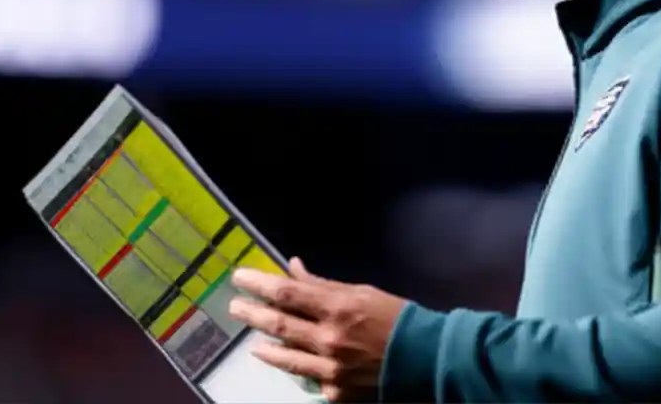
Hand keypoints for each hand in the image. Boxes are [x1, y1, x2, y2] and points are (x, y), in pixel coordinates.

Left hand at [228, 257, 406, 402]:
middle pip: (278, 325)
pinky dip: (297, 367)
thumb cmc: (395, 318)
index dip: (258, 284)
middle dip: (251, 313)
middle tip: (234, 306)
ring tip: (254, 341)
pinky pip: (309, 379)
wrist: (425, 359)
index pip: (286, 293)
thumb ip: (323, 285)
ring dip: (265, 347)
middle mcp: (329, 340)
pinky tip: (287, 361)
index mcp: (337, 308)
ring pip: (285, 358)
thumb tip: (293, 268)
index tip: (239, 277)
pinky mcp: (336, 394)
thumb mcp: (361, 292)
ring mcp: (330, 371)